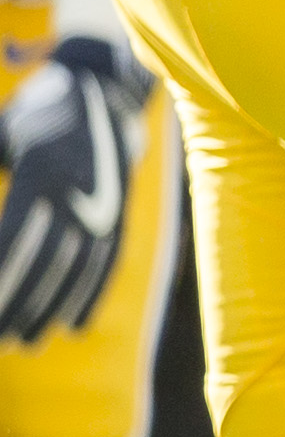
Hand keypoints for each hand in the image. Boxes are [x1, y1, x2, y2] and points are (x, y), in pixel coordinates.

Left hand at [0, 36, 151, 344]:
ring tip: (23, 342)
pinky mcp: (120, 218)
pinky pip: (106, 265)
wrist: (108, 93)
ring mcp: (105, 209)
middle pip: (44, 263)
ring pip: (76, 271)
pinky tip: (73, 327)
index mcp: (44, 171)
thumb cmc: (38, 113)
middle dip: (16, 305)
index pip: (14, 237)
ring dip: (48, 311)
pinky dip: (89, 297)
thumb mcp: (3, 136)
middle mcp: (79, 195)